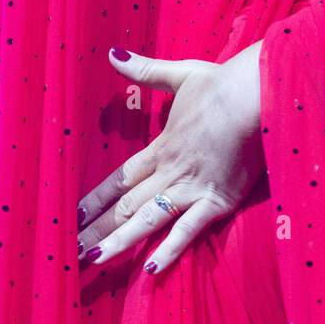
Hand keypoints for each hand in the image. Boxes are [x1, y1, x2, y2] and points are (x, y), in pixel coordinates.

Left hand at [77, 42, 264, 275]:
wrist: (253, 94)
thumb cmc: (221, 84)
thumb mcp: (180, 74)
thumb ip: (145, 70)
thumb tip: (112, 54)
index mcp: (161, 146)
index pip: (120, 178)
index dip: (95, 199)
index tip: (72, 216)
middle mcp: (170, 171)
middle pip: (127, 205)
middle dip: (99, 228)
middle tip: (71, 251)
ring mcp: (192, 188)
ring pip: (148, 220)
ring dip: (120, 241)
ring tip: (94, 261)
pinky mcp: (217, 201)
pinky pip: (188, 230)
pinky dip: (169, 250)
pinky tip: (150, 269)